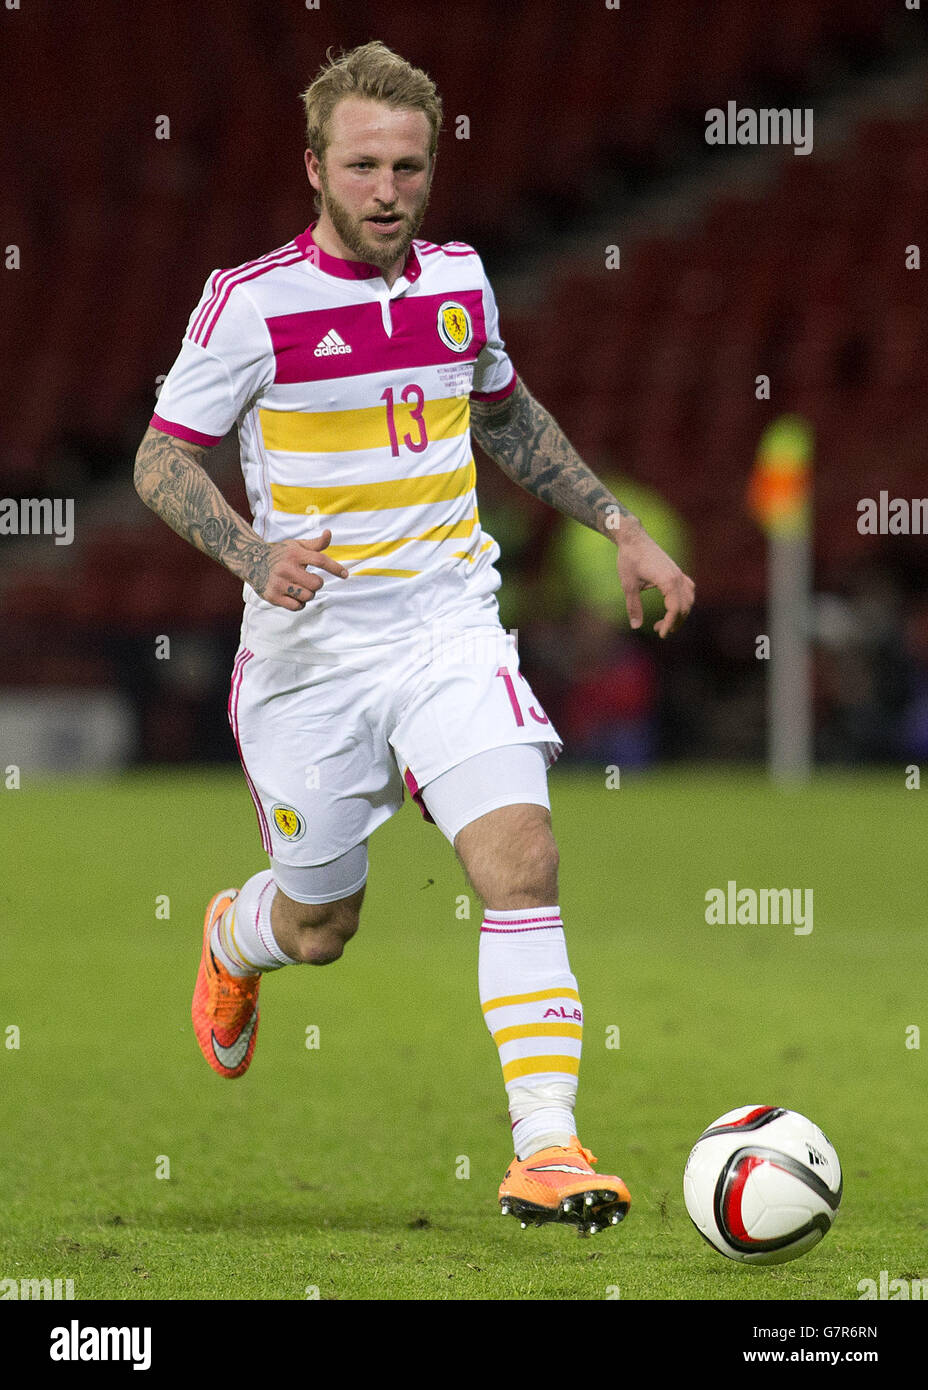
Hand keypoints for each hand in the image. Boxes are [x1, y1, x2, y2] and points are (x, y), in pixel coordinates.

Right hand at [254, 530, 348, 610]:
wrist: (251, 561)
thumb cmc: (280, 554)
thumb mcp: (296, 545)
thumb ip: (315, 543)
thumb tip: (329, 533)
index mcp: (295, 554)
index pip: (320, 561)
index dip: (335, 568)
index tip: (345, 574)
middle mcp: (286, 568)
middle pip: (316, 584)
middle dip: (317, 584)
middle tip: (309, 580)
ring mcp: (278, 583)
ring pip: (307, 596)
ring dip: (308, 594)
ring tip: (299, 587)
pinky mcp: (272, 596)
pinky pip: (296, 606)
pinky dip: (299, 604)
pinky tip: (294, 596)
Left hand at [615, 521, 694, 637]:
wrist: (633, 538)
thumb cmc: (629, 559)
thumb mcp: (628, 585)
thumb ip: (633, 606)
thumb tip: (635, 627)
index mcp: (668, 581)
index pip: (675, 609)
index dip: (669, 624)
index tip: (660, 634)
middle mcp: (678, 577)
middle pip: (684, 606)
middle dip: (675, 622)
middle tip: (658, 630)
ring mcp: (679, 573)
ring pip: (689, 598)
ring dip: (681, 613)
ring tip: (666, 622)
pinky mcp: (676, 571)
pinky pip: (688, 589)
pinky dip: (684, 601)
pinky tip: (673, 606)